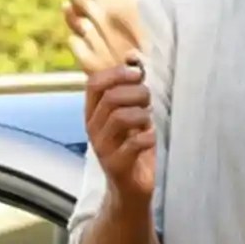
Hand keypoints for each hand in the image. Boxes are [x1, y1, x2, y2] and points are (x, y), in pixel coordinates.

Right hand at [81, 66, 156, 200]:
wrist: (132, 188)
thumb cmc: (134, 147)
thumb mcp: (131, 114)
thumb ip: (131, 88)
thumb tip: (132, 55)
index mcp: (93, 113)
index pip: (94, 83)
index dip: (117, 73)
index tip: (137, 74)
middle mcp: (93, 128)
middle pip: (111, 98)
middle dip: (137, 94)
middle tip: (149, 101)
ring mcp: (102, 148)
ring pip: (121, 117)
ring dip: (143, 114)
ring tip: (149, 121)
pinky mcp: (116, 165)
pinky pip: (134, 143)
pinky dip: (148, 136)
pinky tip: (151, 138)